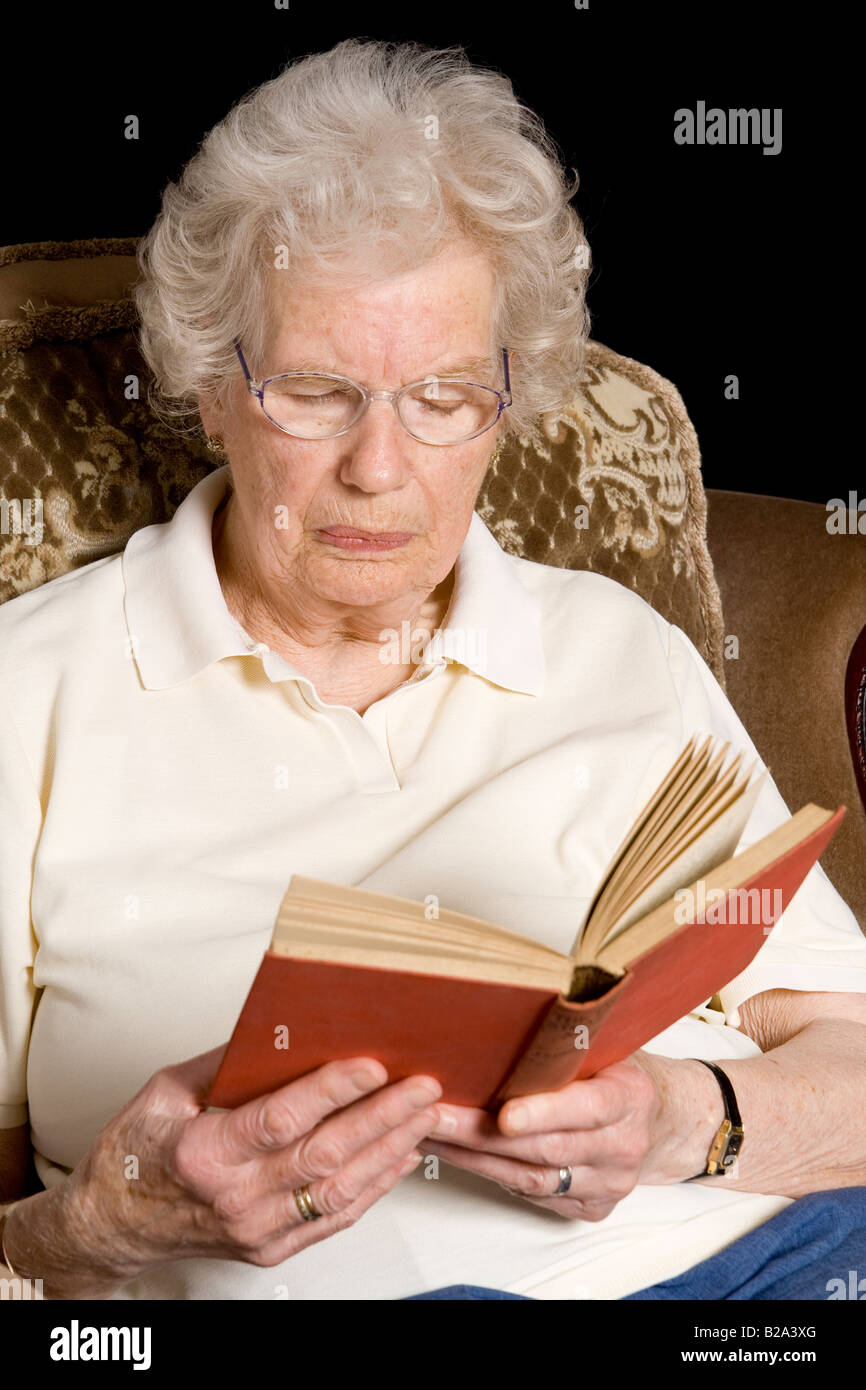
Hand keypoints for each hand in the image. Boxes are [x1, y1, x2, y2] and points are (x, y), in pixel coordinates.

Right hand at [4, 1048, 443, 1296]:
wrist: (113, 1225)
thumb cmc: (138, 1153)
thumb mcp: (165, 1092)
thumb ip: (225, 1062)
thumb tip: (281, 1024)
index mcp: (204, 1154)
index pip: (281, 1120)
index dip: (333, 1091)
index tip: (373, 1063)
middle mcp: (234, 1199)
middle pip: (324, 1157)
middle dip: (382, 1118)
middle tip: (423, 1086)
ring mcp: (256, 1230)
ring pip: (339, 1191)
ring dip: (389, 1151)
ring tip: (426, 1115)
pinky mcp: (271, 1249)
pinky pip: (334, 1219)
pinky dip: (374, 1188)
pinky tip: (400, 1156)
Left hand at [417, 1052, 672, 1221]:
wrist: (663, 1122)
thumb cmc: (620, 1074)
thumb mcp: (607, 1047)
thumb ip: (569, 1045)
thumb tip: (504, 1014)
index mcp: (629, 1098)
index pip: (586, 1108)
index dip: (543, 1113)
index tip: (503, 1116)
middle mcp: (623, 1147)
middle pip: (546, 1149)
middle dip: (483, 1134)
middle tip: (433, 1118)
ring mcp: (608, 1183)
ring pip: (533, 1179)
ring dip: (476, 1158)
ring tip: (430, 1136)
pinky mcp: (591, 1208)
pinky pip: (534, 1196)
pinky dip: (493, 1175)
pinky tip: (460, 1155)